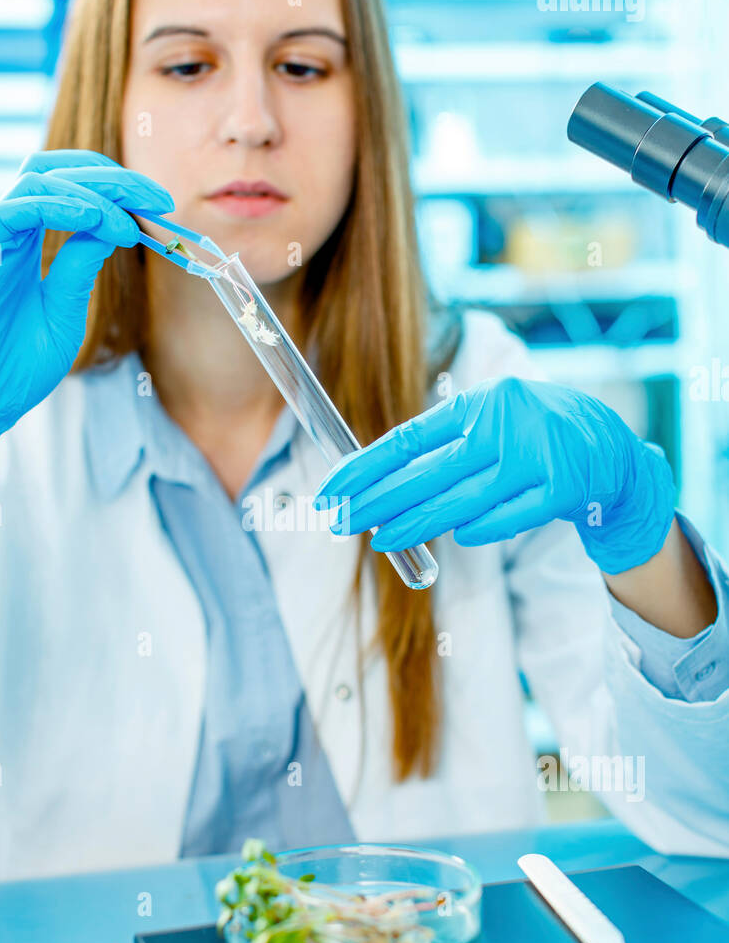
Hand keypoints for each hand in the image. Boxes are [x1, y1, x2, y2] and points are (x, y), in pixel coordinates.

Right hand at [0, 150, 173, 523]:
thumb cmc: (12, 369)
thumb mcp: (64, 314)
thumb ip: (79, 269)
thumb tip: (111, 228)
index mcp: (22, 243)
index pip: (67, 188)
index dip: (116, 189)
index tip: (162, 205)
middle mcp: (3, 233)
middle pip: (53, 170)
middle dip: (111, 177)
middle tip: (158, 199)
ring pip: (36, 180)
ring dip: (91, 192)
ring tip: (129, 221)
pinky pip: (14, 210)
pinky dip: (58, 206)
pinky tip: (94, 221)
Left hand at [312, 377, 675, 573]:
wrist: (610, 447)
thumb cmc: (533, 435)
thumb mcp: (491, 421)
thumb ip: (444, 446)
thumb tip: (377, 478)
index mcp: (479, 403)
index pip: (409, 438)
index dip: (367, 466)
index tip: (332, 489)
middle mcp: (504, 424)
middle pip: (427, 472)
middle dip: (378, 500)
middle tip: (340, 520)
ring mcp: (535, 456)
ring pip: (463, 500)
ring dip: (416, 523)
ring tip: (379, 540)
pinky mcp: (563, 488)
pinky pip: (512, 516)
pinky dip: (482, 528)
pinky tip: (455, 538)